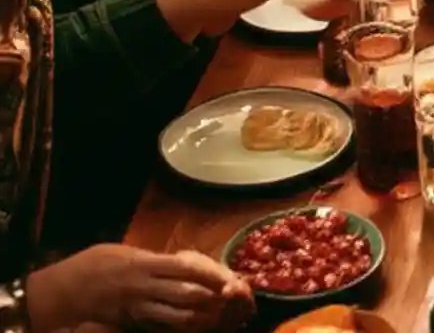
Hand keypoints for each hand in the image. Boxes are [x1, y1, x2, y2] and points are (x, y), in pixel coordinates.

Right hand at [27, 245, 253, 331]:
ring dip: (201, 316)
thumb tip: (181, 263)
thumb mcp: (123, 253)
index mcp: (143, 264)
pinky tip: (194, 326)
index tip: (229, 278)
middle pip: (188, 294)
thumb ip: (153, 259)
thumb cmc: (91, 266)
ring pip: (178, 317)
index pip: (187, 268)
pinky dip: (181, 327)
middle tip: (230, 298)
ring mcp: (137, 309)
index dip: (212, 274)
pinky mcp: (130, 324)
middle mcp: (143, 287)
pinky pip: (162, 328)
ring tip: (218, 314)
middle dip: (213, 297)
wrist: (59, 293)